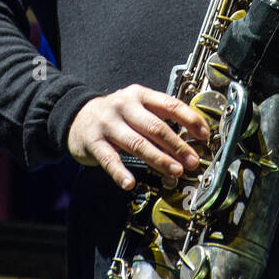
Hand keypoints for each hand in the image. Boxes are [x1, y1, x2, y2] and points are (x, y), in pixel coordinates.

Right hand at [66, 84, 207, 189]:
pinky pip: (109, 159)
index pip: (170, 104)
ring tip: (174, 171)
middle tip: (192, 161)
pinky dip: (120, 172)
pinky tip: (130, 183)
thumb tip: (190, 139)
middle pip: (156, 127)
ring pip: (137, 143)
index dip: (189, 120)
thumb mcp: (137, 107)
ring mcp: (108, 124)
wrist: (75, 117)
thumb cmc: (115, 115)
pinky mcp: (93, 142)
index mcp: (140, 95)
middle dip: (177, 146)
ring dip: (158, 159)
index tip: (204, 135)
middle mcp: (124, 107)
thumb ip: (159, 118)